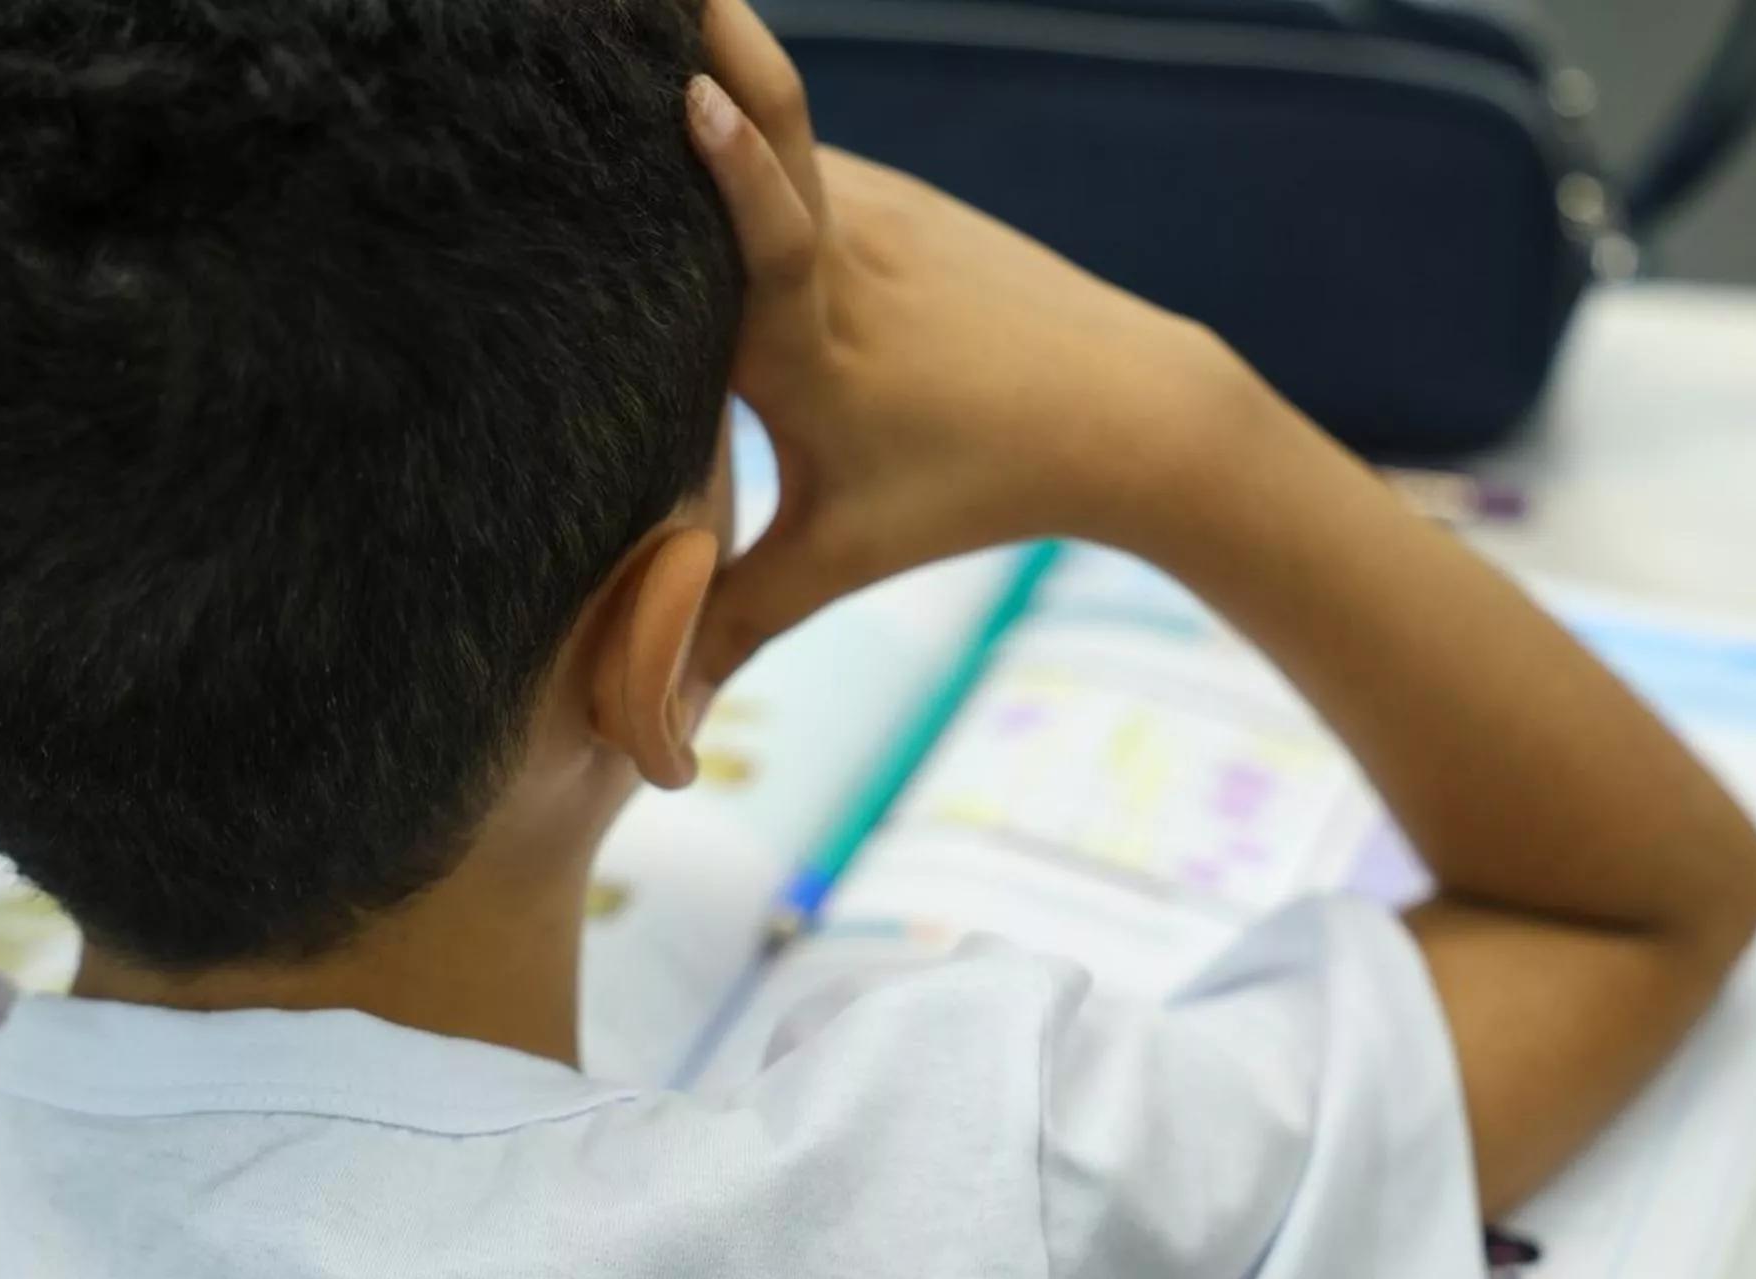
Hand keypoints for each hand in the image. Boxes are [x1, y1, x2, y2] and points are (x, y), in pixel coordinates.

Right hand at [684, 0, 1256, 679]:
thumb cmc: (979, 485)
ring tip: (627, 20)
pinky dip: (743, 131)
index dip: (725, 158)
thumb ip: (734, 621)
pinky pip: (803, 155)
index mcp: (816, 334)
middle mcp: (846, 249)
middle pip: (769, 125)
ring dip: (709, 76)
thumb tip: (642, 732)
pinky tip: (683, 97)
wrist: (1127, 411)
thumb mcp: (846, 558)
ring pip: (778, 133)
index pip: (765, 224)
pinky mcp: (901, 199)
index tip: (687, 82)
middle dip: (704, 38)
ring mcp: (880, 209)